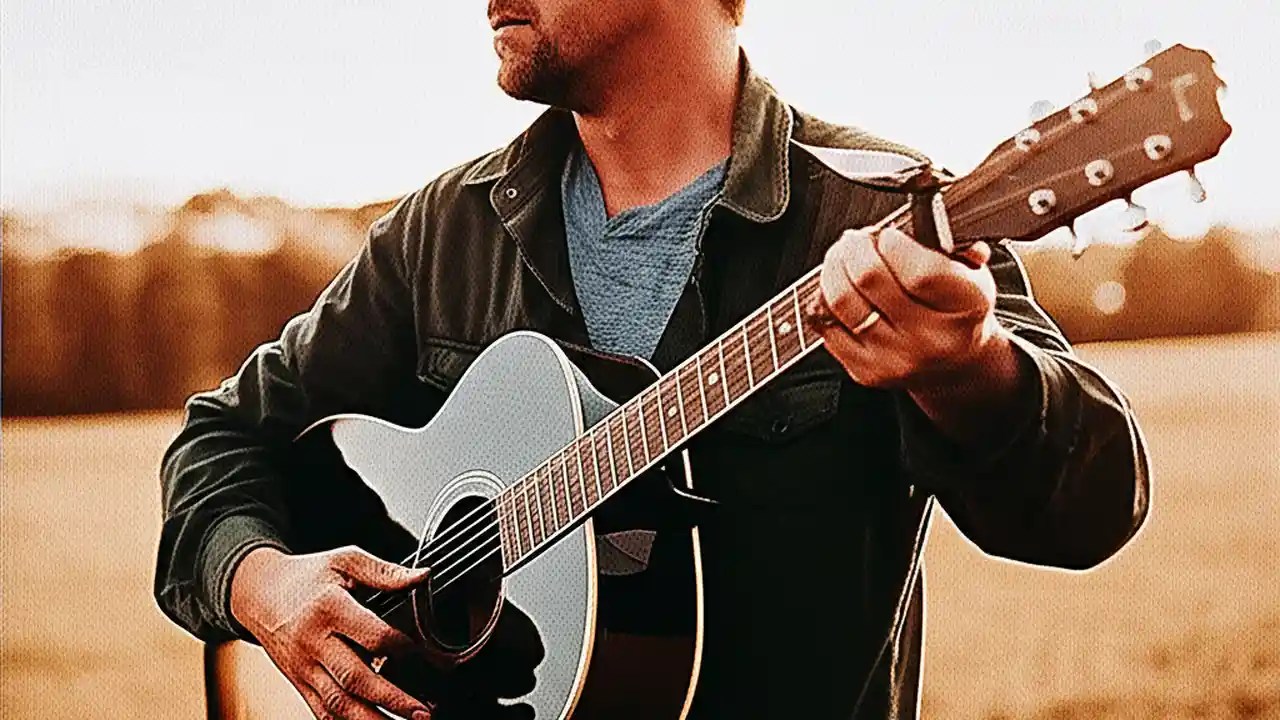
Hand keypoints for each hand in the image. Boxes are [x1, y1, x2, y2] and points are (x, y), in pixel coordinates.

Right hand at [229, 545, 432, 719]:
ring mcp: (304, 667)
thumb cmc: (305, 576)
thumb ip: (384, 572)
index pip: (372, 635)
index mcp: (329, 608)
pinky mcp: (299, 683)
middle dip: (392, 699)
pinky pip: (321, 711)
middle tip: (423, 712)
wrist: (258, 593)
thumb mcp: (344, 561)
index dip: (401, 647)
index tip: (423, 652)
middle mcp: (314, 642)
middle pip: (355, 678)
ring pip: (338, 703)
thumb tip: (421, 577)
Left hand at [815, 226, 1026, 437]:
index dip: (892, 243)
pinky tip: (837, 288)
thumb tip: (921, 222)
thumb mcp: (973, 273)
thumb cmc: (958, 311)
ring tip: (842, 257)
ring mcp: (896, 358)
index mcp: (966, 306)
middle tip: (857, 239)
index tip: (888, 235)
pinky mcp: (866, 371)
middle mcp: (932, 338)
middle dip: (855, 247)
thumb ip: (951, 244)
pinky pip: (825, 324)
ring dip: (833, 268)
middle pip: (870, 279)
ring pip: (841, 300)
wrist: (955, 365)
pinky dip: (824, 298)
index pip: (919, 270)